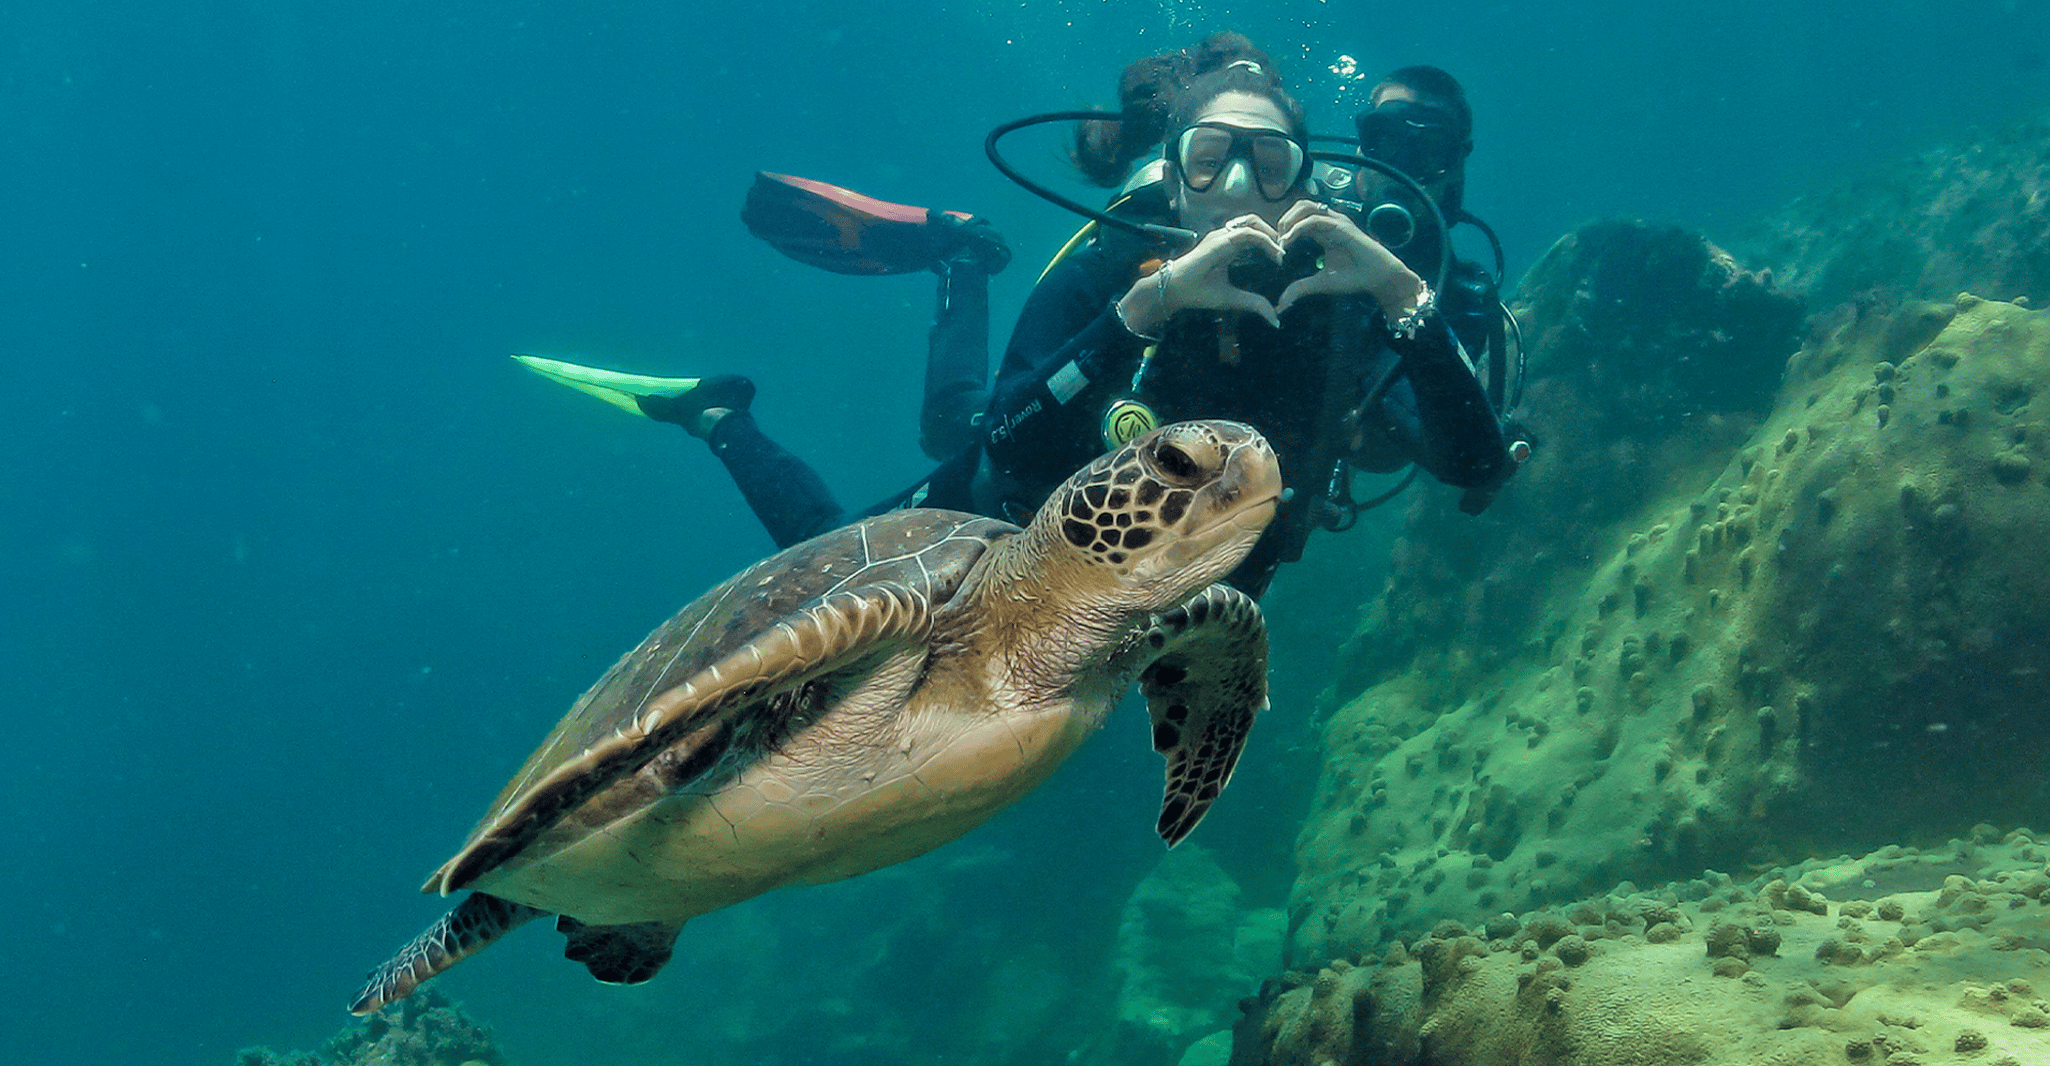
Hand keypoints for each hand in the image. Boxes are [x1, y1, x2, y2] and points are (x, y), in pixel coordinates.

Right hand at [1116, 214, 1284, 335]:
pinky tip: (1275, 253)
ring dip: (1271, 234)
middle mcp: (1225, 237)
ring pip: (1253, 222)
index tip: (1281, 259)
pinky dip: (1265, 240)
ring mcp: (1222, 236)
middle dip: (1273, 232)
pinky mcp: (1220, 240)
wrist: (1174, 290)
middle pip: (1254, 222)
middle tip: (1285, 250)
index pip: (1253, 234)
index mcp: (1228, 247)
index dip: (1270, 242)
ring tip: (1281, 250)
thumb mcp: (1233, 299)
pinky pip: (1247, 233)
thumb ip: (1254, 304)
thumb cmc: (1198, 293)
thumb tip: (1275, 319)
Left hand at [1273, 201, 1427, 320]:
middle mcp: (1328, 222)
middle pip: (1300, 206)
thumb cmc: (1354, 278)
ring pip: (1305, 207)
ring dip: (1288, 220)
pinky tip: (1288, 240)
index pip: (1298, 219)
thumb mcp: (1321, 283)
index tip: (1275, 249)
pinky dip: (1298, 227)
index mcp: (1323, 232)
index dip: (1283, 229)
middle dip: (1283, 220)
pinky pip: (1315, 219)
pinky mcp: (1342, 226)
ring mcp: (1336, 221)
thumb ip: (1300, 288)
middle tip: (1275, 240)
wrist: (1379, 277)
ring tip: (1281, 239)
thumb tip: (1281, 303)